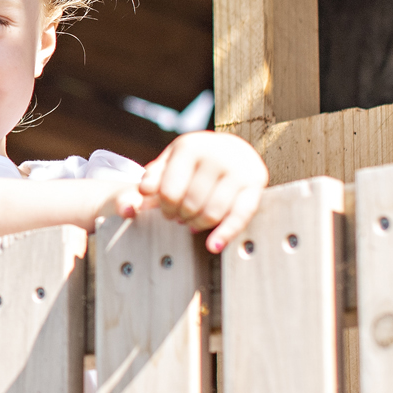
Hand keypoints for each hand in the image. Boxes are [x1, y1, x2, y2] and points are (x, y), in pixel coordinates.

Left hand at [118, 131, 267, 254]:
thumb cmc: (195, 159)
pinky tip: (213, 245)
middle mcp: (216, 154)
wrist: (233, 147)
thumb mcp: (170, 161)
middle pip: (190, 204)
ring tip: (193, 223)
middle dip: (181, 217)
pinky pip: (241, 215)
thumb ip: (152, 179)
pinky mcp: (256, 182)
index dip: (163, 207)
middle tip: (179, 218)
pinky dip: (226, 233)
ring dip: (199, 225)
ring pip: (212, 212)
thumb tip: (136, 201)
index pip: (169, 191)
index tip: (165, 210)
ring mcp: (238, 168)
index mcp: (189, 147)